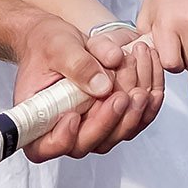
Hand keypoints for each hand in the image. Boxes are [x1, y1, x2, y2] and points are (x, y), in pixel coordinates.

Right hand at [12, 17, 161, 162]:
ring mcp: (89, 126)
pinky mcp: (111, 119)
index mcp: (36, 117)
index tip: (73, 116)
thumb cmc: (48, 44)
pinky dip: (146, 107)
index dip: (61, 139)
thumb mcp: (58, 46)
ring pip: (114, 136)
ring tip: (140, 86)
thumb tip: (102, 86)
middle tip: (121, 96)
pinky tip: (151, 87)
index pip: (43, 147)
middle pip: (86, 144)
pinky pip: (132, 123)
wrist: (61, 40)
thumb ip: (78, 64)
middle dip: (107, 122)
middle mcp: (62, 129)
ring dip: (131, 114)